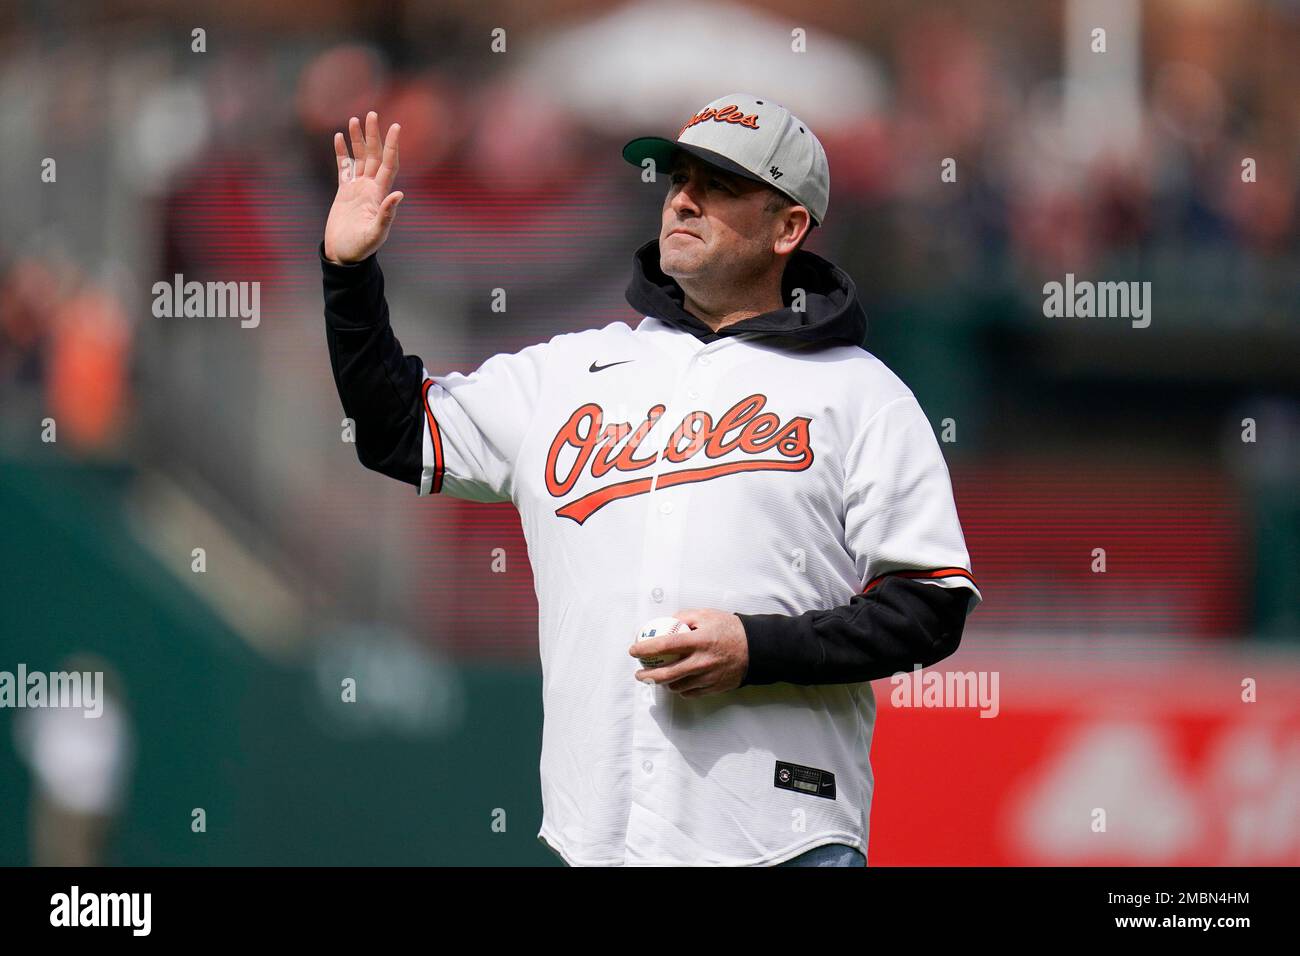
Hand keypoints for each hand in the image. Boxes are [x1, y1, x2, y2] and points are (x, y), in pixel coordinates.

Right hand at [323, 111, 403, 264]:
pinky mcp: (344, 192)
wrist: (344, 256)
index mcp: (380, 194)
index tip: (396, 125)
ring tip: (354, 119)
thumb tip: (399, 194)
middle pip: (375, 155)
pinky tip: (338, 137)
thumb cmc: (360, 248)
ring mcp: (358, 189)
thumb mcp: (375, 234)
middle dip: (374, 135)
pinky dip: (341, 152)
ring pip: (360, 158)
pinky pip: (344, 167)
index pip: (389, 164)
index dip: (393, 145)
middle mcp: (371, 188)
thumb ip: (386, 215)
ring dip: (358, 140)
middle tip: (372, 113)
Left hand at [628, 608, 748, 697]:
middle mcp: (702, 661)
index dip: (645, 649)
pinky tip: (677, 682)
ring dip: (663, 683)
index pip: (664, 645)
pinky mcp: (714, 688)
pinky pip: (690, 693)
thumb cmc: (730, 629)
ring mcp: (708, 677)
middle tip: (639, 673)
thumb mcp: (706, 615)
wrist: (756, 648)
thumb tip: (664, 623)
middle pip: (666, 674)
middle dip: (647, 676)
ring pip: (677, 686)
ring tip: (658, 677)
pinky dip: (680, 688)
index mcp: (698, 641)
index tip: (633, 651)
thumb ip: (683, 617)